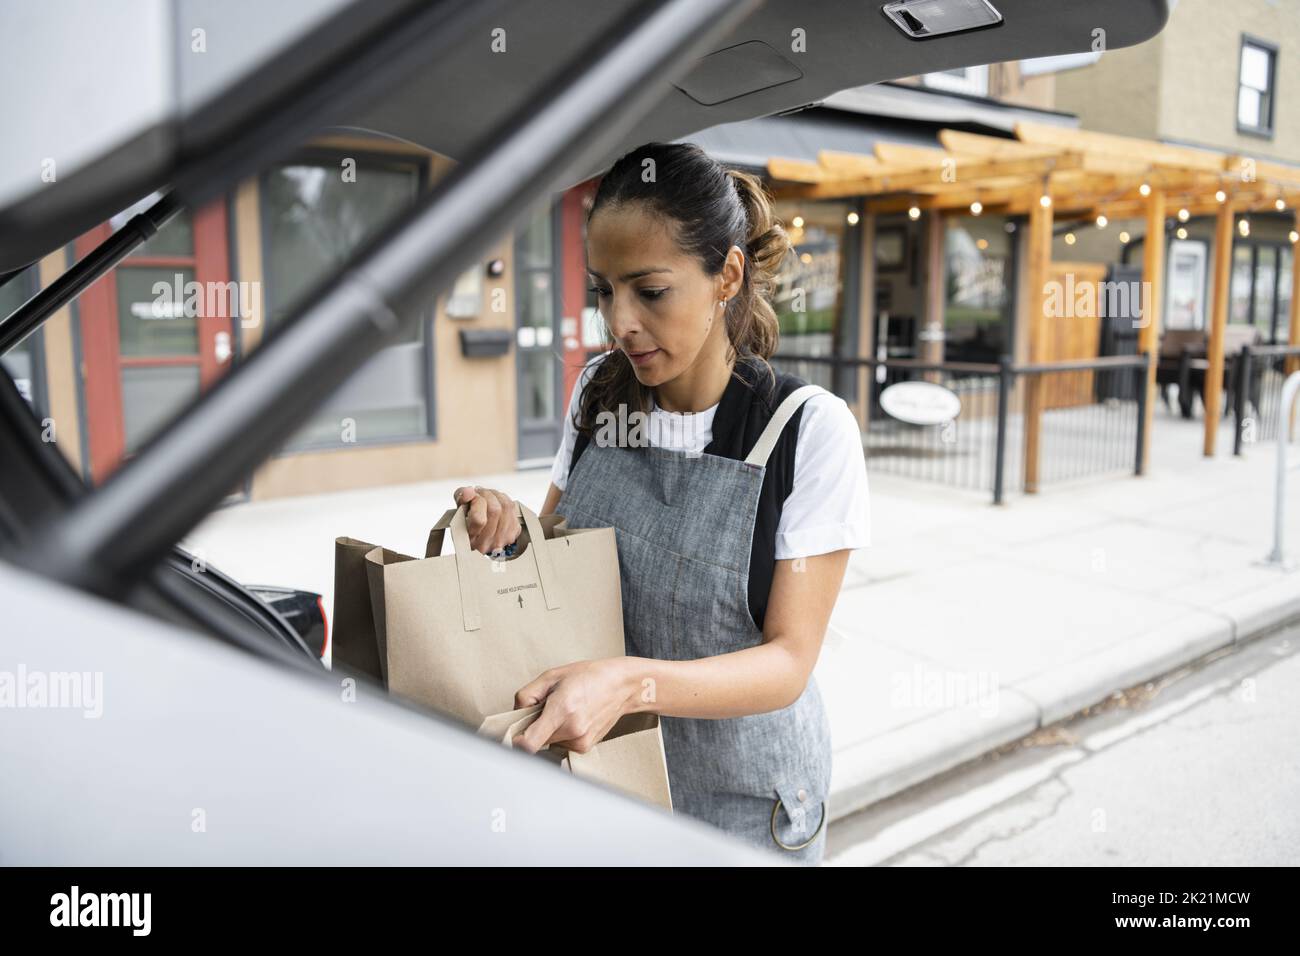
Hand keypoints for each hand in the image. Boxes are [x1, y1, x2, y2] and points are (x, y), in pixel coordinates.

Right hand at [451, 485, 520, 553]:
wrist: (481, 535)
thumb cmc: (467, 524)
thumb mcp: (458, 511)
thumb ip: (460, 499)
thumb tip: (469, 491)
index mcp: (472, 540)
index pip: (479, 520)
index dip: (476, 501)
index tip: (472, 495)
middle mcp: (489, 543)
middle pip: (495, 510)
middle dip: (486, 495)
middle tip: (479, 493)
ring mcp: (504, 538)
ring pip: (506, 506)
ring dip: (496, 495)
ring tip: (487, 496)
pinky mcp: (514, 531)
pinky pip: (513, 507)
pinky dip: (504, 499)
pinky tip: (496, 502)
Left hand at [511, 659, 634, 754]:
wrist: (621, 685)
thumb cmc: (588, 676)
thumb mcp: (552, 676)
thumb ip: (526, 695)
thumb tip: (514, 715)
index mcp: (561, 710)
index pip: (529, 744)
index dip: (515, 742)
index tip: (513, 736)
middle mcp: (572, 730)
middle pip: (536, 741)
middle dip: (534, 727)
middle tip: (544, 709)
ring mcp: (580, 741)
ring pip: (549, 742)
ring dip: (549, 730)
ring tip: (564, 710)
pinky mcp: (585, 748)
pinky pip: (561, 744)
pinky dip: (561, 733)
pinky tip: (573, 718)